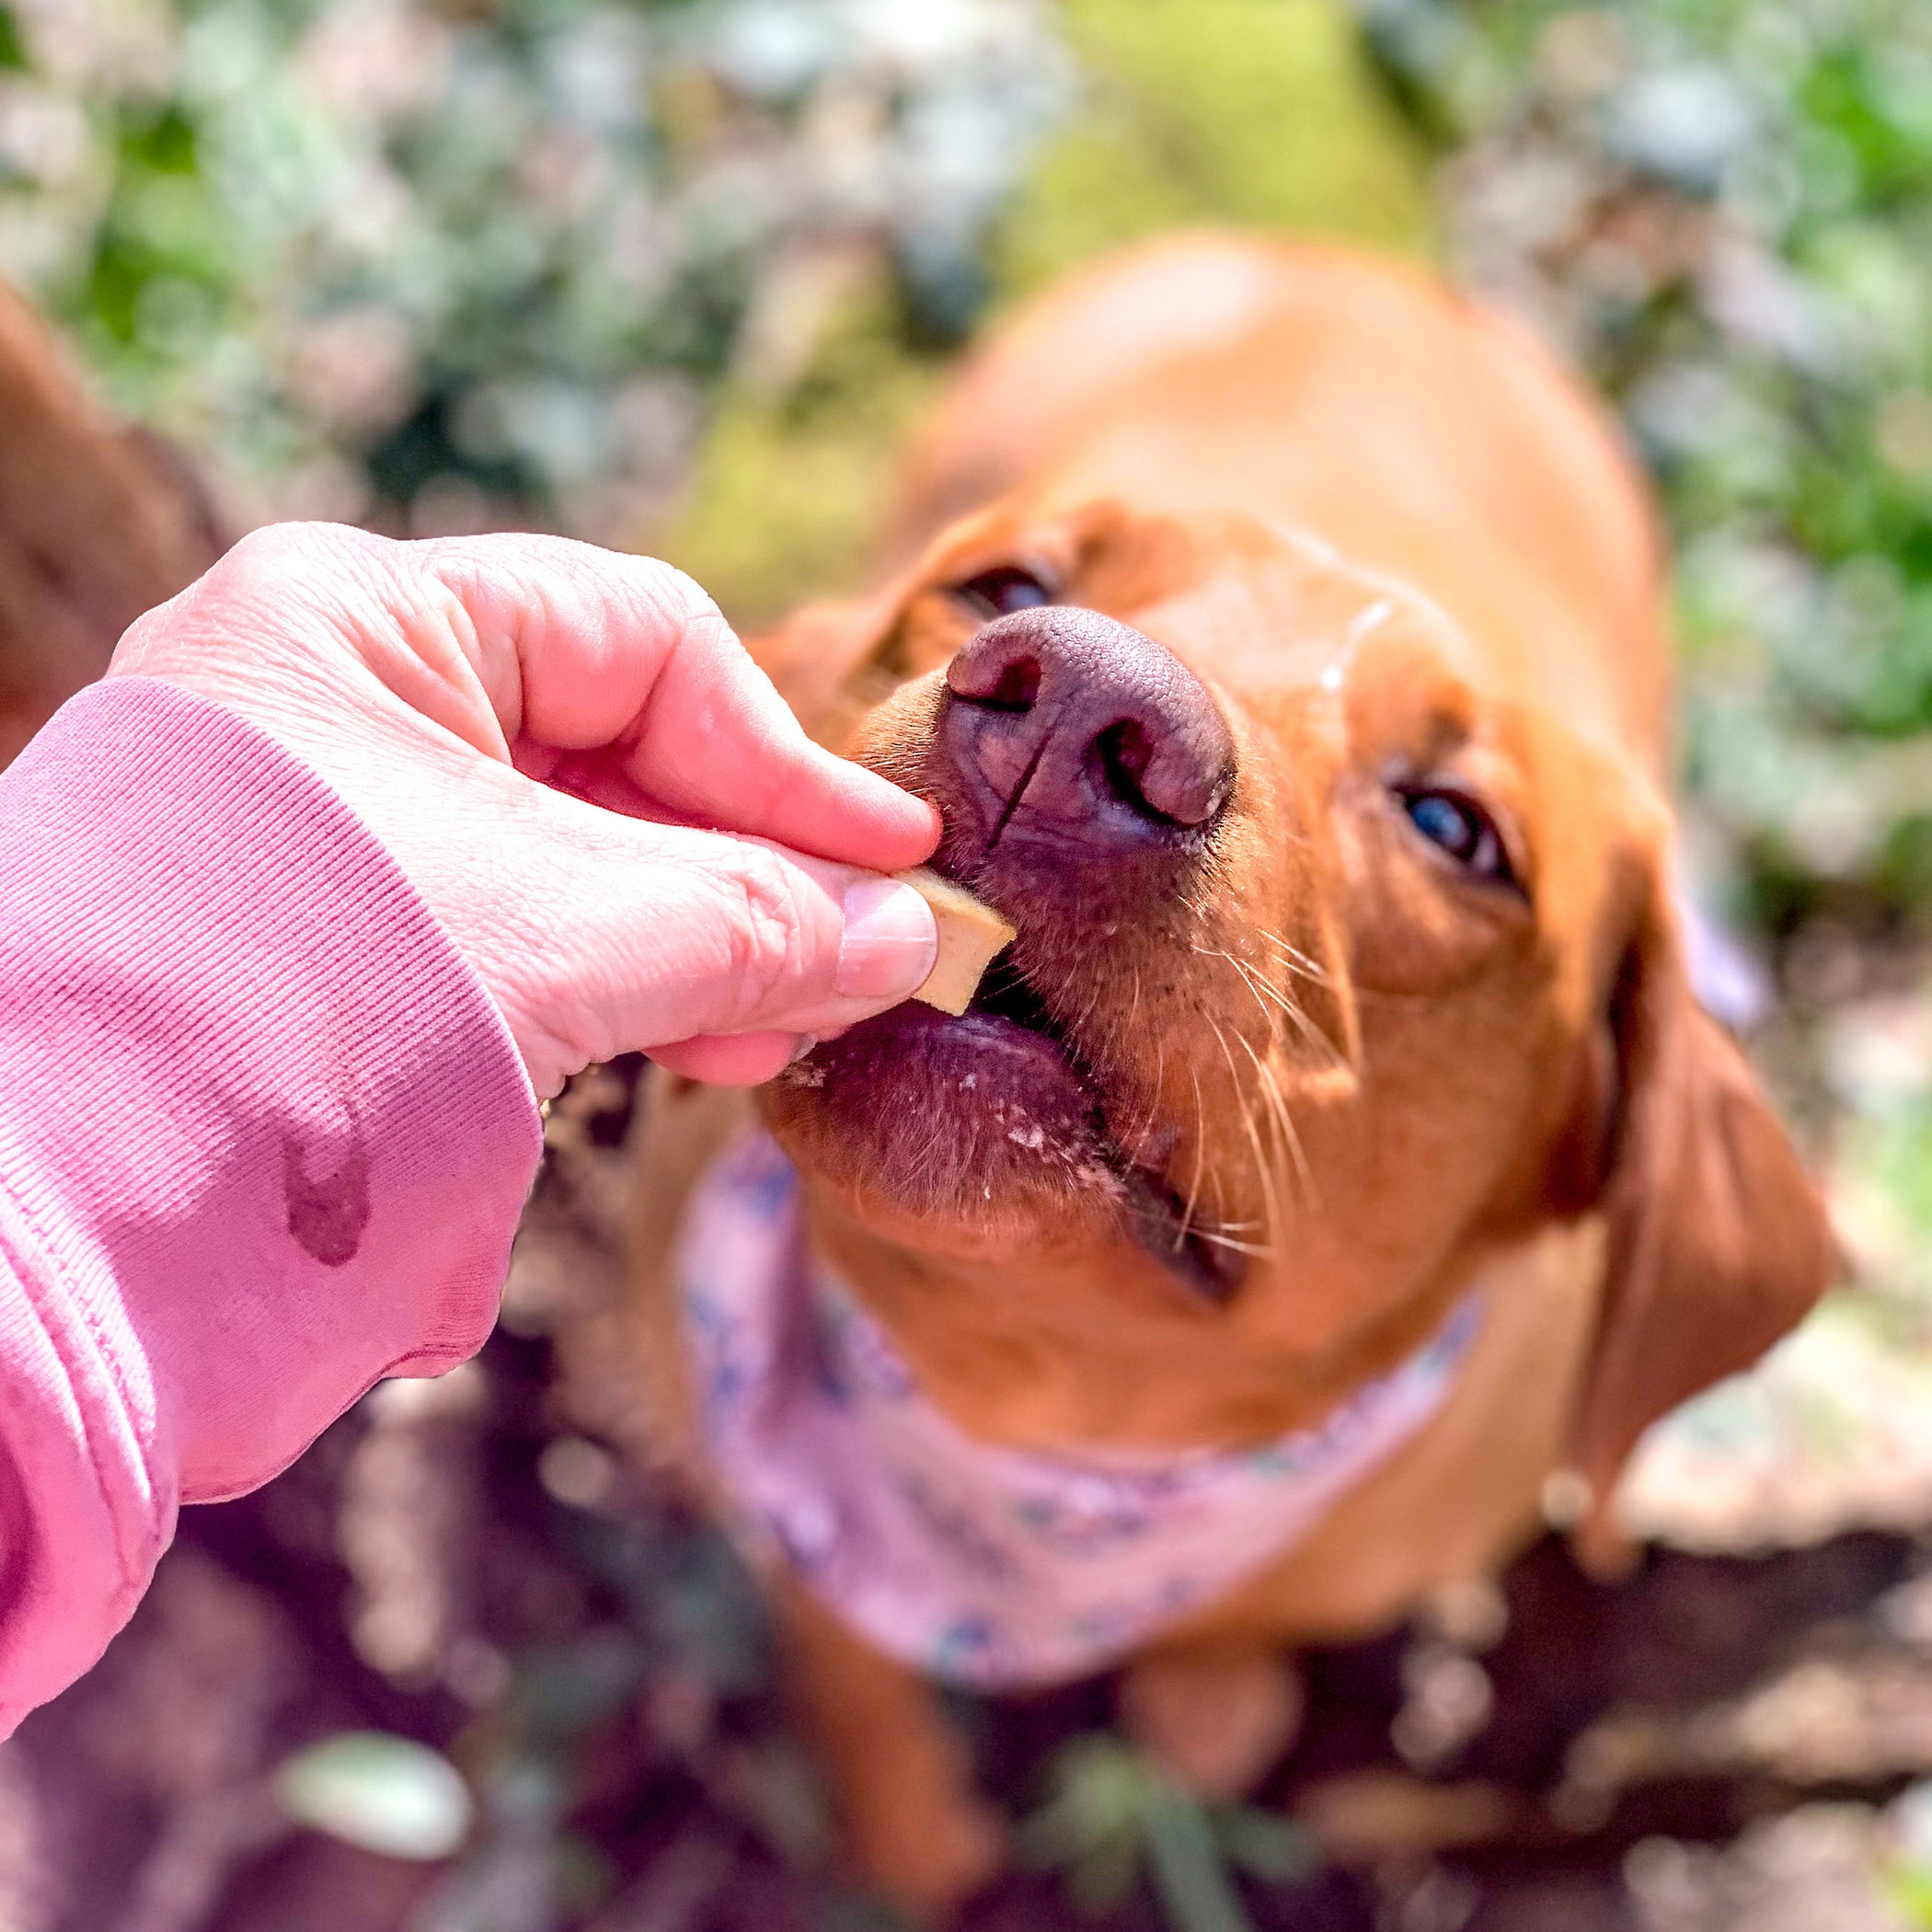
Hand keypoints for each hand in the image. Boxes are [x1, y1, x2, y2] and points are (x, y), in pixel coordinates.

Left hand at [110, 523, 939, 1093]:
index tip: (894, 859)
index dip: (786, 759)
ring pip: (563, 854)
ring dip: (687, 940)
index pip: (644, 644)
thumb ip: (754, 921)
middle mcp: (331, 692)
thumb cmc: (290, 1013)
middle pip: (610, 751)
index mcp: (362, 617)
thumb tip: (906, 932)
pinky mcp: (315, 927)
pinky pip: (507, 928)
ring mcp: (318, 814)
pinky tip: (687, 1046)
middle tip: (848, 962)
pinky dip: (608, 982)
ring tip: (771, 1034)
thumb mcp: (565, 940)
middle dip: (741, 865)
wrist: (50, 1210)